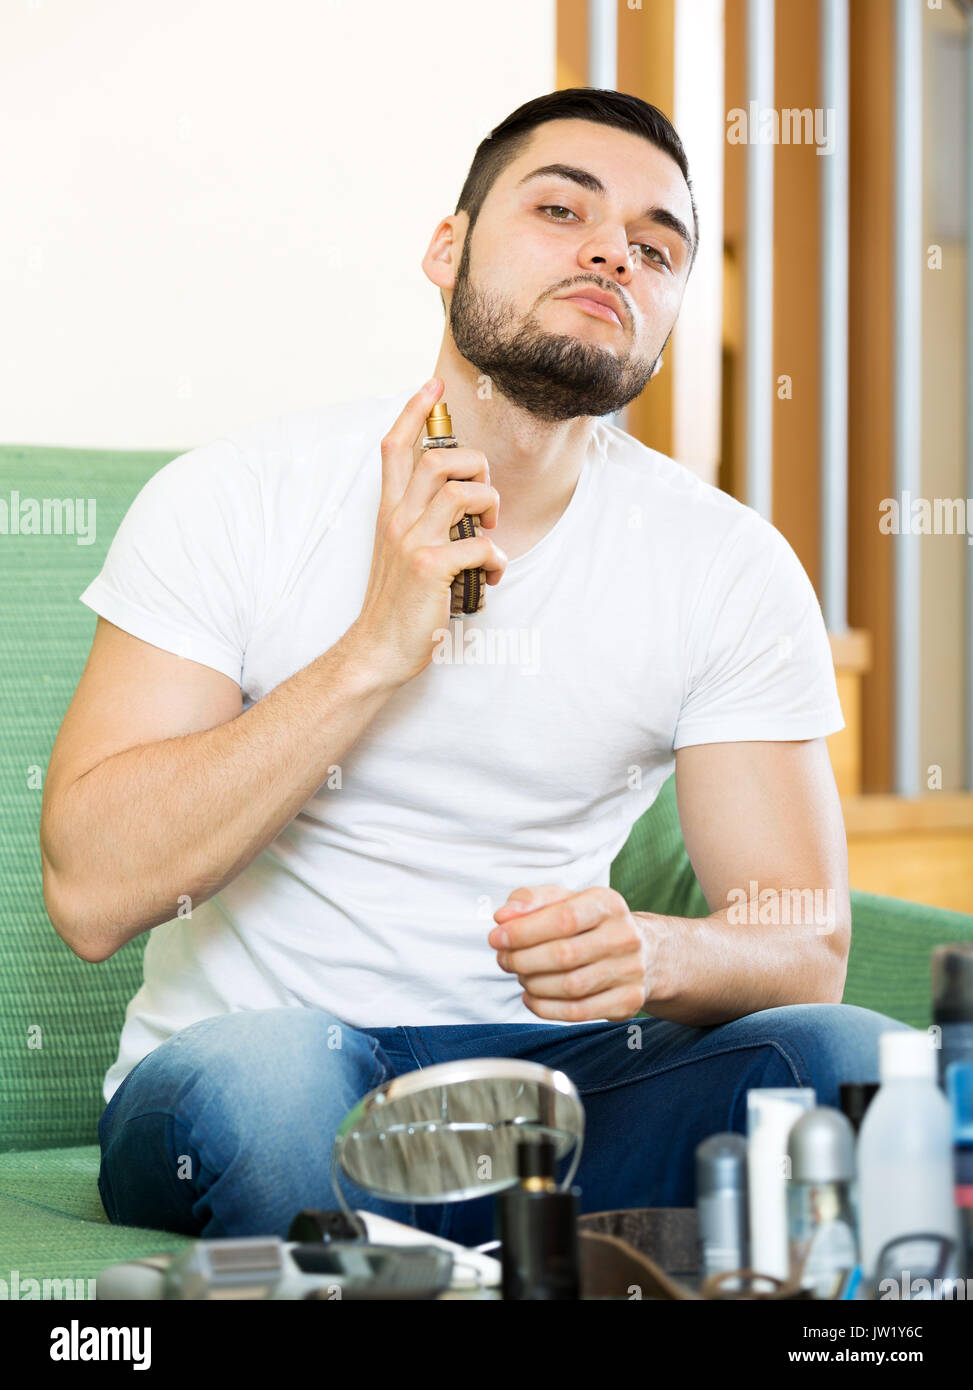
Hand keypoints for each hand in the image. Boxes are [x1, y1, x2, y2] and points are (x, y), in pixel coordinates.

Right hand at [347, 377, 506, 687]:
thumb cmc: (397, 605)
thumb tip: (465, 509)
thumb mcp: (401, 552)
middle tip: (484, 501)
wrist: (377, 650)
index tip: (433, 385)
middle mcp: (397, 520)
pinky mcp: (429, 568)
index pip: (395, 447)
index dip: (414, 411)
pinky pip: (480, 546)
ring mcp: (412, 542)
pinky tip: (492, 576)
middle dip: (476, 467)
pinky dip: (496, 559)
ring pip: (461, 493)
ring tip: (491, 535)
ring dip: (490, 509)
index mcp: (389, 512)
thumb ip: (423, 524)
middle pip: (439, 459)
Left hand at [487, 884, 653, 1020]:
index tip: (496, 937)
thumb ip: (530, 901)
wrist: (643, 951)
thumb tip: (503, 917)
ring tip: (520, 975)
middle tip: (503, 960)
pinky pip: (578, 1012)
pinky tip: (532, 997)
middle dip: (522, 960)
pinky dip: (545, 1008)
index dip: (523, 931)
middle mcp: (625, 937)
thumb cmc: (590, 923)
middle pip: (564, 955)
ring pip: (570, 986)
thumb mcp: (564, 900)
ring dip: (533, 984)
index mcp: (608, 904)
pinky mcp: (628, 1001)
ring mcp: (630, 971)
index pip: (563, 918)